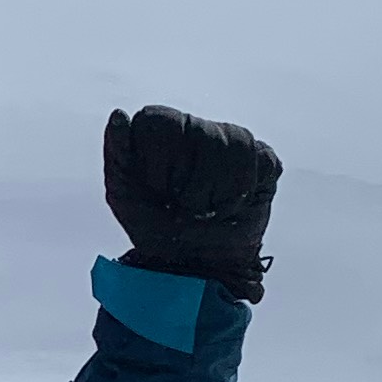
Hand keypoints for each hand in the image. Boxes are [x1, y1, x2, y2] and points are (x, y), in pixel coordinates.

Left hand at [103, 106, 280, 303]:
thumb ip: (117, 153)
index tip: (156, 191)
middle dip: (190, 184)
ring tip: (207, 208)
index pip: (159, 121)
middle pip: (201, 134)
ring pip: (234, 147)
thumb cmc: (156, 228)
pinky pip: (260, 162)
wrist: (195, 267)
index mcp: (161, 127)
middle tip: (184, 206)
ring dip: (217, 193)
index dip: (157, 164)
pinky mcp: (264, 160)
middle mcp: (198, 127)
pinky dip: (242, 195)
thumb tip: (118, 115)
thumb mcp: (123, 195)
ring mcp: (234, 140)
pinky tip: (231, 207)